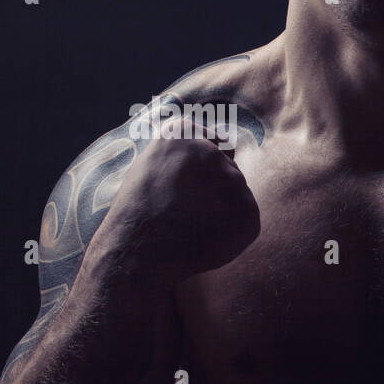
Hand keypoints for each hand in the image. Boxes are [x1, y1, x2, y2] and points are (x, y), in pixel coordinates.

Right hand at [104, 117, 260, 282]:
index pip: (217, 143)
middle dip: (216, 191)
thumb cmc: (138, 213)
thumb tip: (217, 143)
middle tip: (186, 212)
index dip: (205, 170)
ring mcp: (231, 179)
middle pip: (229, 170)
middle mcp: (210, 150)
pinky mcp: (246, 209)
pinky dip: (233, 234)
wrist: (137, 251)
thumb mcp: (150, 165)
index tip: (190, 187)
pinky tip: (205, 240)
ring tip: (192, 227)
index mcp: (183, 132)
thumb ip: (183, 152)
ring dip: (223, 211)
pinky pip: (246, 221)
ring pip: (238, 195)